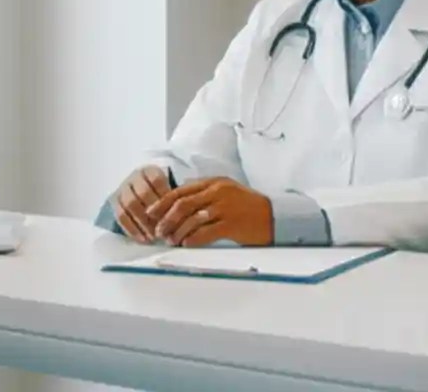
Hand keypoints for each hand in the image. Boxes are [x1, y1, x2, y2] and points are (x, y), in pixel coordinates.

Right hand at [109, 165, 172, 242]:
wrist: (144, 196)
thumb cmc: (164, 197)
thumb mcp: (171, 191)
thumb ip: (176, 199)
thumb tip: (183, 214)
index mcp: (150, 171)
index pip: (157, 180)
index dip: (165, 197)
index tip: (173, 213)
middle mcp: (134, 177)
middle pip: (143, 193)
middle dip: (154, 214)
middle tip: (165, 229)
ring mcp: (123, 189)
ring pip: (130, 205)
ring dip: (143, 223)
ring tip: (154, 237)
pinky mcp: (115, 203)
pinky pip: (121, 216)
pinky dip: (132, 229)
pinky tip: (143, 239)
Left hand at [147, 177, 273, 246]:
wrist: (275, 216)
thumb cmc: (248, 206)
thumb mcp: (226, 191)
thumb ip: (204, 193)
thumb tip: (178, 200)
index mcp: (214, 182)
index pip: (181, 190)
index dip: (163, 203)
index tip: (151, 213)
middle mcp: (218, 192)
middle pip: (183, 204)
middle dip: (166, 219)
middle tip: (158, 231)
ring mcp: (225, 208)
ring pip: (192, 219)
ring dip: (178, 232)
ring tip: (171, 241)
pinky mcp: (231, 224)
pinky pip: (205, 232)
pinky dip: (192, 239)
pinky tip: (187, 244)